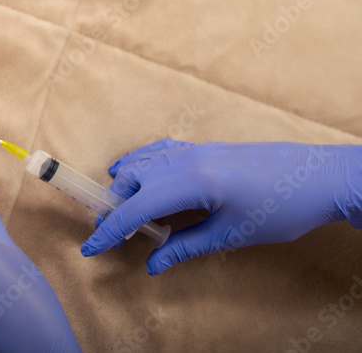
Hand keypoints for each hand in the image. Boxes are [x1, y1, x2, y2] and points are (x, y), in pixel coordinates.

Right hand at [81, 138, 361, 274]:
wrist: (319, 177)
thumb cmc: (281, 209)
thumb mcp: (232, 234)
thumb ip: (187, 245)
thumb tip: (153, 263)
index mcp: (190, 182)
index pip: (135, 207)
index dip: (110, 230)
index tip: (92, 248)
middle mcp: (185, 159)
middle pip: (131, 181)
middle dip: (113, 208)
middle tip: (109, 235)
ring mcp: (194, 148)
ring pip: (141, 162)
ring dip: (124, 186)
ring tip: (120, 210)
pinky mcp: (204, 146)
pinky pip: (158, 150)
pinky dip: (140, 163)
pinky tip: (135, 173)